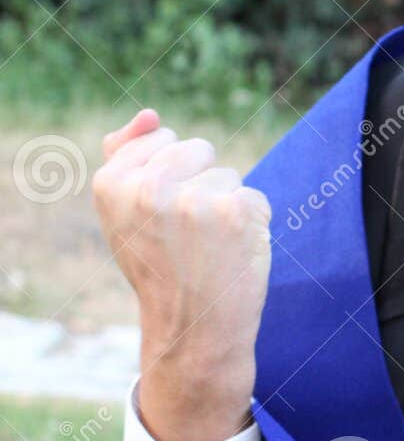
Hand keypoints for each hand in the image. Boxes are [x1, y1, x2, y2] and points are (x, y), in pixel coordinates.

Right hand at [92, 108, 270, 440]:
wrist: (192, 328)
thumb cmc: (162, 265)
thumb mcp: (126, 212)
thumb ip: (128, 155)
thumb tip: (148, 113)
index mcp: (111, 182)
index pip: (162, 139)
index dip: (169, 177)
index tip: (159, 218)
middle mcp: (148, 187)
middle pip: (199, 149)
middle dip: (200, 184)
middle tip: (187, 234)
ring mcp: (193, 199)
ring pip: (229, 174)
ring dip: (227, 205)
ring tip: (208, 247)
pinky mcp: (236, 210)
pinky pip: (255, 196)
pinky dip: (252, 223)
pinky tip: (233, 254)